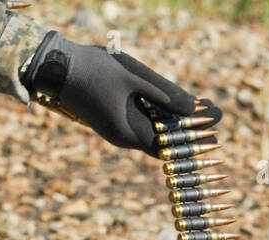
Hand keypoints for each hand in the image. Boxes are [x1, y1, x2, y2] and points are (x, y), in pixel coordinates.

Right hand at [22, 31, 221, 155]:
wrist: (51, 66)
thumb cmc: (93, 69)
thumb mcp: (134, 77)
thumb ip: (166, 94)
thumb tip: (197, 109)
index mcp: (131, 134)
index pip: (174, 144)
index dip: (196, 138)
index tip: (217, 129)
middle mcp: (124, 140)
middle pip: (167, 142)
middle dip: (191, 132)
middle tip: (214, 119)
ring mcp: (116, 133)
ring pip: (154, 134)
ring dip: (175, 125)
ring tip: (199, 112)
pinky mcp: (110, 124)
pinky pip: (140, 126)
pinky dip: (158, 119)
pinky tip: (170, 109)